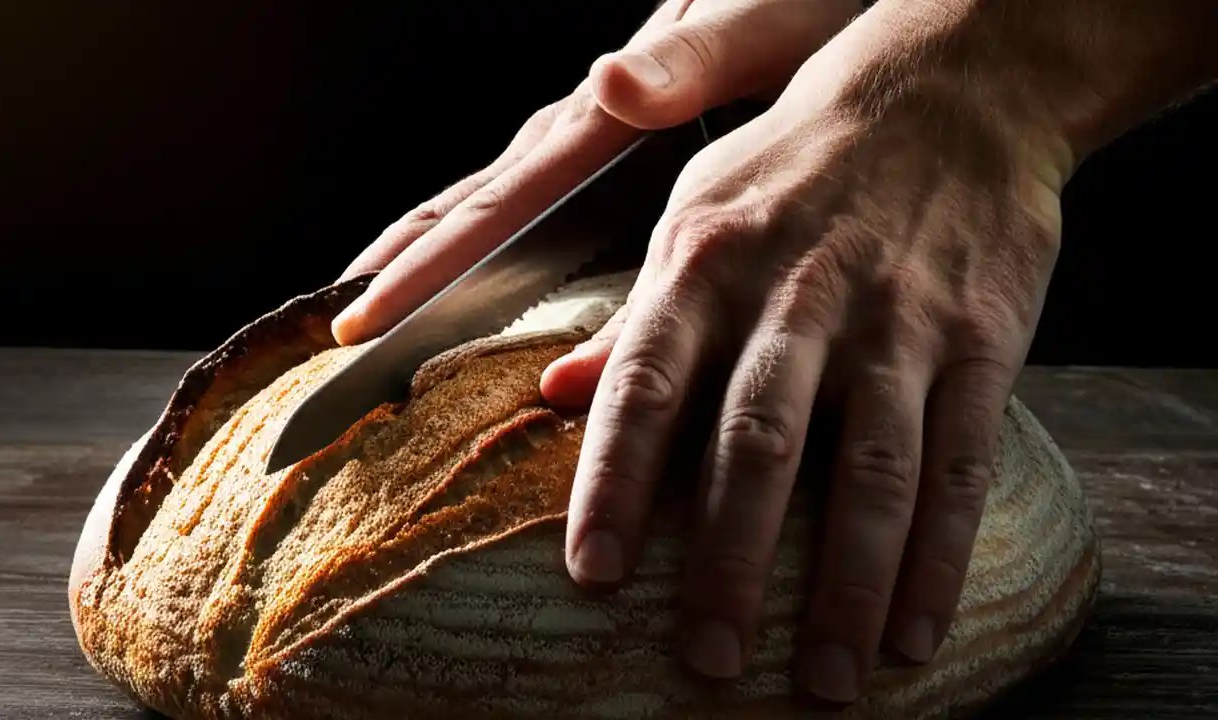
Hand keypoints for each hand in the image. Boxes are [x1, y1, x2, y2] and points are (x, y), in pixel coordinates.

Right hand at [330, 0, 861, 344]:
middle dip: (400, 269)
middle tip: (336, 332)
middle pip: (468, 207)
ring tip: (376, 307)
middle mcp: (580, 127)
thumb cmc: (808, 2)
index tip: (364, 317)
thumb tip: (608, 83)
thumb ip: (690, 60)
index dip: (426, 266)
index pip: (494, 204)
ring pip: (488, 202)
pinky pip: (532, 202)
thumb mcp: (764, 28)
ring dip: (427, 254)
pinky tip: (477, 273)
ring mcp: (591, 136)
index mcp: (604, 115)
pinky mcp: (615, 143)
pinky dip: (483, 241)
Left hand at [542, 0, 1073, 702]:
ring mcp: (896, 318)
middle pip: (756, 445)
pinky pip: (959, 460)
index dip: (614, 483)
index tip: (593, 575)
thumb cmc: (799, 164)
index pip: (647, 385)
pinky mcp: (980, 337)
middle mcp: (798, 292)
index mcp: (708, 261)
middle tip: (709, 659)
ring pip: (868, 470)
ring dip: (845, 585)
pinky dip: (939, 554)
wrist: (948, 92)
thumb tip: (556, 396)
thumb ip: (635, 313)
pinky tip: (916, 632)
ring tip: (826, 681)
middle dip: (730, 562)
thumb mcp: (698, 210)